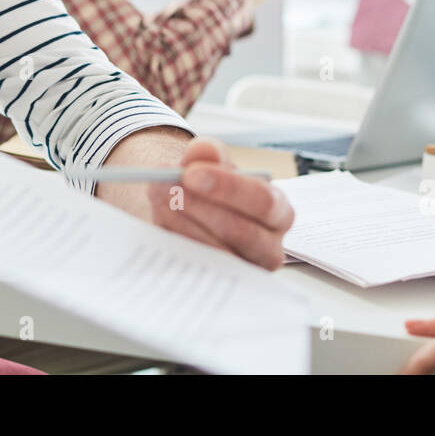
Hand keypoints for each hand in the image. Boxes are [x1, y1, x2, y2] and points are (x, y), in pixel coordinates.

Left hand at [145, 138, 293, 269]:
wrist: (193, 211)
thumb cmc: (212, 187)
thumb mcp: (212, 164)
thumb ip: (209, 153)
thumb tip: (203, 151)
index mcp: (278, 211)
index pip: (263, 201)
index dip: (227, 187)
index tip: (190, 173)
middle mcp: (268, 245)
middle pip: (241, 231)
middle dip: (198, 206)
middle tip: (163, 186)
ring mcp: (243, 271)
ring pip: (217, 254)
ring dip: (181, 224)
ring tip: (157, 200)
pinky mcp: (217, 284)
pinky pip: (198, 271)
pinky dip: (176, 247)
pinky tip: (158, 225)